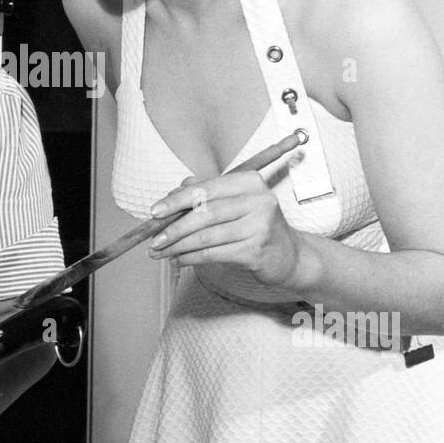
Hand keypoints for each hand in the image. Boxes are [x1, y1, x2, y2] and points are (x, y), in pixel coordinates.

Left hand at [147, 172, 303, 289]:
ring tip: (160, 252)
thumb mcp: (235, 203)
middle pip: (204, 213)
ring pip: (206, 236)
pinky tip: (178, 260)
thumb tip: (174, 191)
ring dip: (178, 246)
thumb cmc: (256, 225)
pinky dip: (191, 258)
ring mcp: (259, 227)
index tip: (155, 212)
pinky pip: (214, 254)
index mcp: (249, 182)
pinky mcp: (256, 251)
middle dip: (174, 228)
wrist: (289, 255)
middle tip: (154, 238)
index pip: (205, 188)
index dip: (176, 200)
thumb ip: (207, 193)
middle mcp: (257, 200)